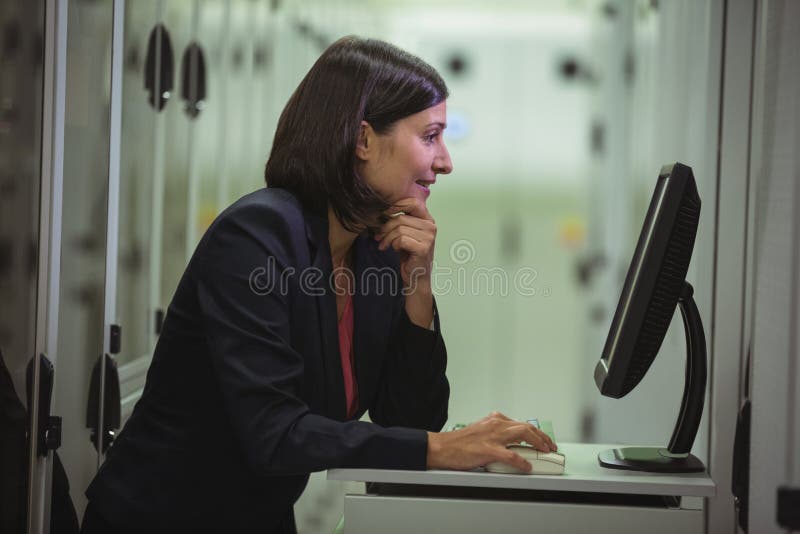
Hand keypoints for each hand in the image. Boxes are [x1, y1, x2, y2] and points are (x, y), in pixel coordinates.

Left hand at [374, 198, 435, 289]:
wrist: (416, 276)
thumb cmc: (409, 254)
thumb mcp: (405, 233)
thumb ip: (400, 220)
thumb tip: (382, 209)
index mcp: (427, 220)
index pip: (413, 202)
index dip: (396, 205)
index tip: (383, 212)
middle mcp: (431, 226)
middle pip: (401, 218)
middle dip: (386, 228)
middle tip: (378, 236)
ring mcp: (429, 238)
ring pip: (399, 229)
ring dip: (387, 238)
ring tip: (384, 245)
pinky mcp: (423, 248)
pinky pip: (401, 240)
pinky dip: (393, 245)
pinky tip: (394, 250)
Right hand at [426, 412, 557, 471]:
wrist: (441, 447)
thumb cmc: (458, 443)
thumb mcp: (480, 432)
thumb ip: (495, 434)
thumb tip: (510, 444)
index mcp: (494, 420)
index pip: (521, 423)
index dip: (536, 432)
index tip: (543, 439)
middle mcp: (495, 424)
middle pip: (526, 426)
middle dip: (542, 436)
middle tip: (550, 446)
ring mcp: (492, 436)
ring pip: (523, 434)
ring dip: (538, 443)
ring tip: (545, 452)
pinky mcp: (487, 449)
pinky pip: (510, 455)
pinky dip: (521, 461)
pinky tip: (526, 466)